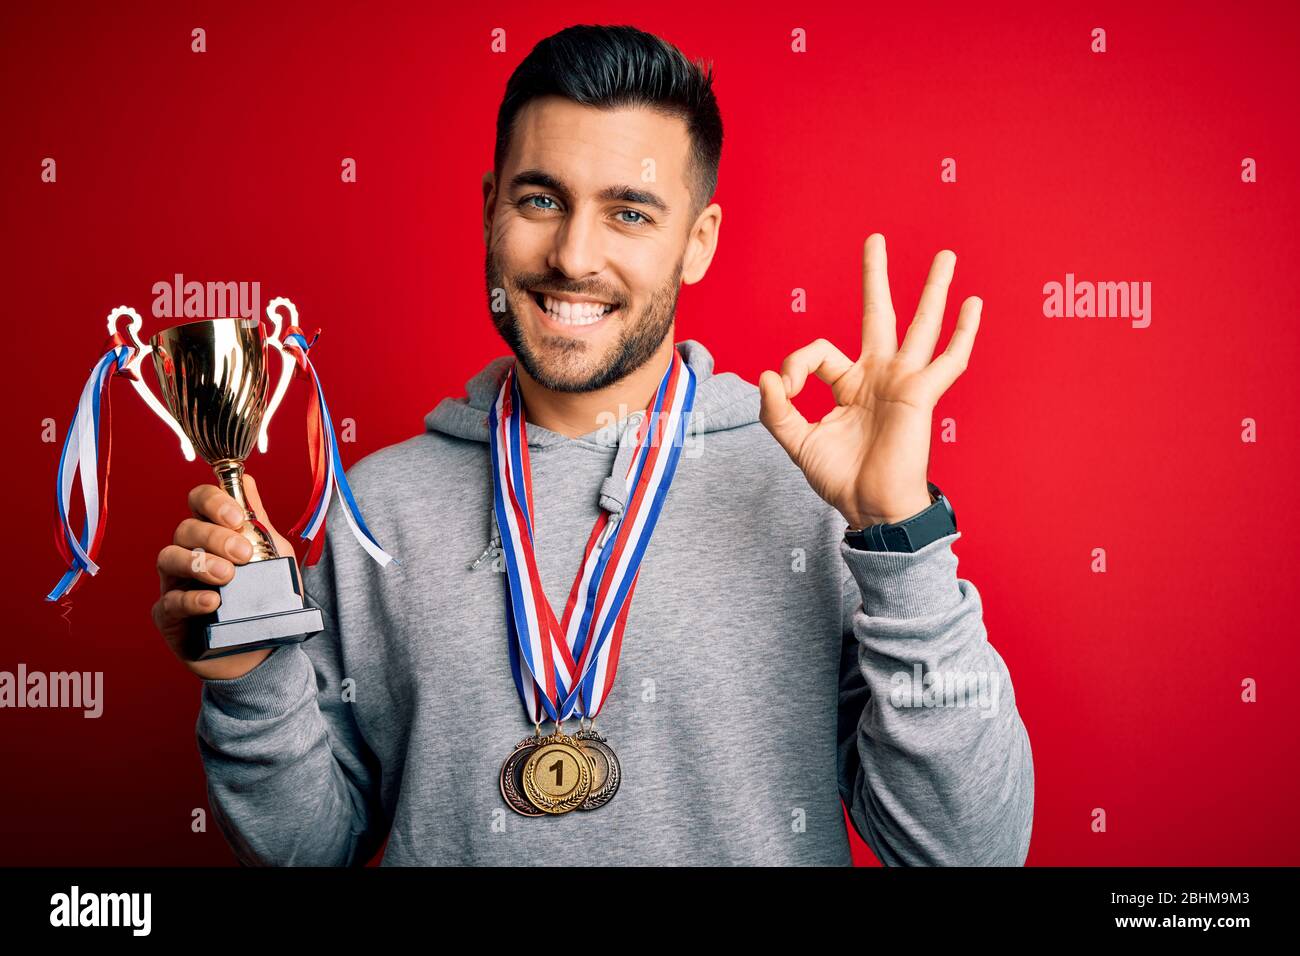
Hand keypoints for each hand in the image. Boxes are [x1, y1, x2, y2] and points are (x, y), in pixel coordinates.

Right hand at [152, 474, 296, 680]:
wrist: (266, 649)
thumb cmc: (265, 599)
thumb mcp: (272, 556)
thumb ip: (258, 522)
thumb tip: (247, 481)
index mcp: (213, 534)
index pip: (199, 502)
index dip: (213, 501)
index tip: (237, 518)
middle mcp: (189, 553)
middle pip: (185, 529)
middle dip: (214, 537)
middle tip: (243, 555)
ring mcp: (175, 584)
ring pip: (168, 558)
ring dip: (199, 563)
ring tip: (227, 577)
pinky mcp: (170, 617)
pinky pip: (169, 602)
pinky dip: (190, 599)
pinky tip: (212, 601)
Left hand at [759, 233, 980, 528]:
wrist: (870, 509)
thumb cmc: (841, 478)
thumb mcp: (797, 442)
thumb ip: (778, 410)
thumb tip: (768, 375)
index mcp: (849, 384)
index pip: (819, 352)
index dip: (796, 362)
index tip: (785, 385)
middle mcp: (878, 376)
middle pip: (878, 315)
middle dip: (876, 277)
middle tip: (874, 239)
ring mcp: (903, 383)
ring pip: (920, 327)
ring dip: (934, 291)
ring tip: (946, 257)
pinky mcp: (922, 396)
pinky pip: (948, 361)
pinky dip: (963, 334)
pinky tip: (974, 306)